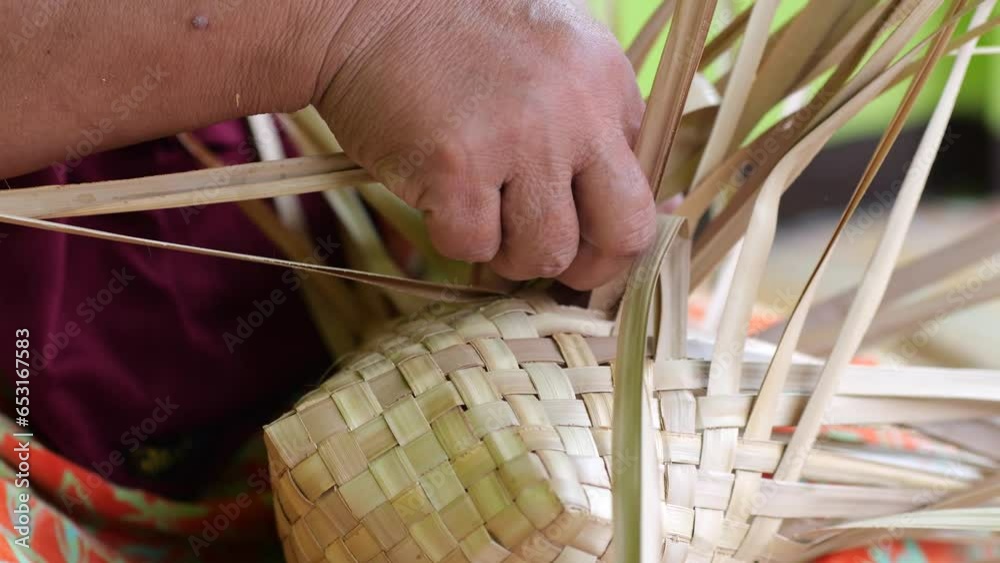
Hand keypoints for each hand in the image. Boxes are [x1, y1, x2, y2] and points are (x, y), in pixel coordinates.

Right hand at [313, 0, 655, 288]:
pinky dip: (450, 236)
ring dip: (508, 254)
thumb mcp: (554, 53)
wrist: (362, 2)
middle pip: (625, 233)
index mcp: (607, 82)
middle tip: (550, 261)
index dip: (603, 221)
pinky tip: (434, 194)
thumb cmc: (453, 32)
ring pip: (545, 253)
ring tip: (479, 214)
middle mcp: (578, 111)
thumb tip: (661, 205)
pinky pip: (471, 247)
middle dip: (590, 266)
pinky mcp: (458, 167)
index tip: (572, 227)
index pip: (641, 188)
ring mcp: (520, 140)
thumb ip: (598, 119)